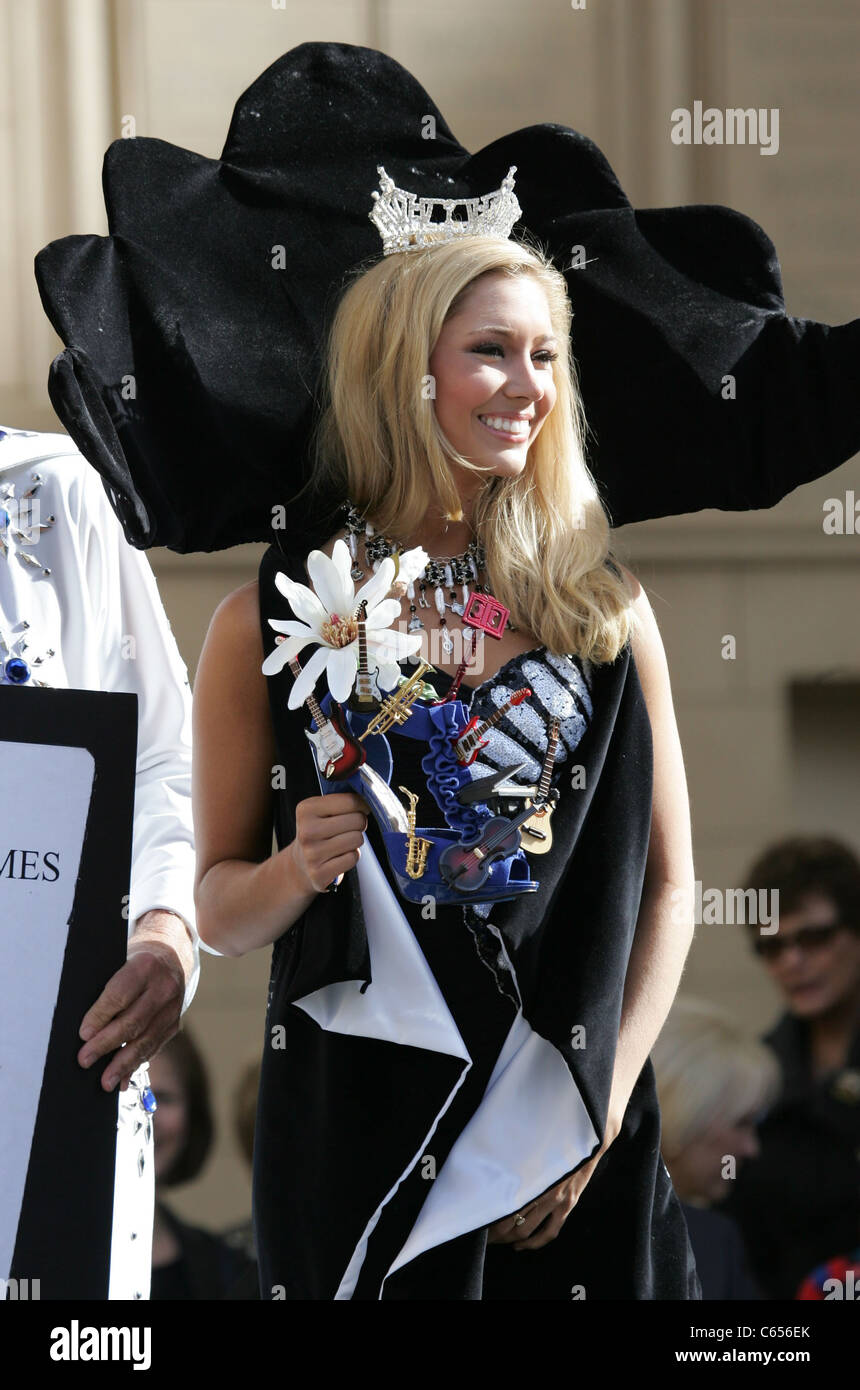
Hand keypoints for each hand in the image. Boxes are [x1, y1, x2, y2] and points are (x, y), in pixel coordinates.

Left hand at [77, 909, 190, 1092]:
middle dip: (106, 1044)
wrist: (171, 955)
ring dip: (123, 1063)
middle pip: (133, 1021)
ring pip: (146, 1040)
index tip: (83, 1034)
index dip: (100, 1016)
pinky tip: (122, 1078)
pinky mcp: (175, 1023)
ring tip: (105, 1081)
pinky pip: (154, 1047)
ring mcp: (173, 1007)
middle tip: (85, 1059)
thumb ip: (108, 989)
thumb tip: (86, 1028)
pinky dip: (136, 1064)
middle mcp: (164, 987)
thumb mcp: (121, 961)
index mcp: (145, 966)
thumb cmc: (135, 961)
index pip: (120, 995)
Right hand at [290, 792, 369, 894]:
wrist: (300, 863)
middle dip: (359, 824)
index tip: (359, 809)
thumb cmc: (319, 832)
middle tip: (349, 828)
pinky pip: (352, 858)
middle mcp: (307, 831)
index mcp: (306, 810)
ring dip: (355, 841)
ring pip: (357, 839)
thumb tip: (371, 799)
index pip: (350, 801)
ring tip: (342, 842)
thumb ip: (343, 801)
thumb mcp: (321, 811)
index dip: (362, 805)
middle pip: (357, 820)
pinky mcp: (319, 873)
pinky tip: (339, 856)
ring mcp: (312, 854)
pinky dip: (351, 856)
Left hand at [487, 1117, 621, 1251]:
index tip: (478, 1221)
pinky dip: (534, 1243)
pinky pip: (549, 1232)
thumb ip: (514, 1164)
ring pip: (527, 1230)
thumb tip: (492, 1174)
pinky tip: (521, 1246)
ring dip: (511, 1239)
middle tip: (485, 1237)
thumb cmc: (553, 1141)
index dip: (488, 1218)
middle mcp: (539, 1190)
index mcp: (527, 1175)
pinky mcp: (567, 1206)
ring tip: (500, 1242)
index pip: (501, 1205)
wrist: (586, 1140)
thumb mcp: (529, 1149)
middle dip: (495, 1233)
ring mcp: (555, 1200)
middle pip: (510, 1221)